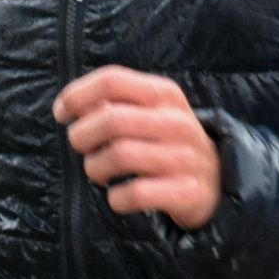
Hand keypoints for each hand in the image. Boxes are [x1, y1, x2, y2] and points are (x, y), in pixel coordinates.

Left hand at [53, 65, 221, 229]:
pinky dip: (116, 198)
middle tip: (81, 147)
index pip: (113, 80)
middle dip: (82, 135)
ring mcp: (185, 156)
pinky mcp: (188, 192)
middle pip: (111, 119)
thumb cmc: (165, 140)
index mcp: (164, 93)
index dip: (77, 94)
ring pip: (120, 155)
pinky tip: (117, 197)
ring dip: (95, 167)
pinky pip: (137, 193)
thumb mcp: (148, 111)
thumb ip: (112, 103)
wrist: (217, 180)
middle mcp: (177, 121)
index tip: (61, 113)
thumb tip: (68, 107)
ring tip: (97, 171)